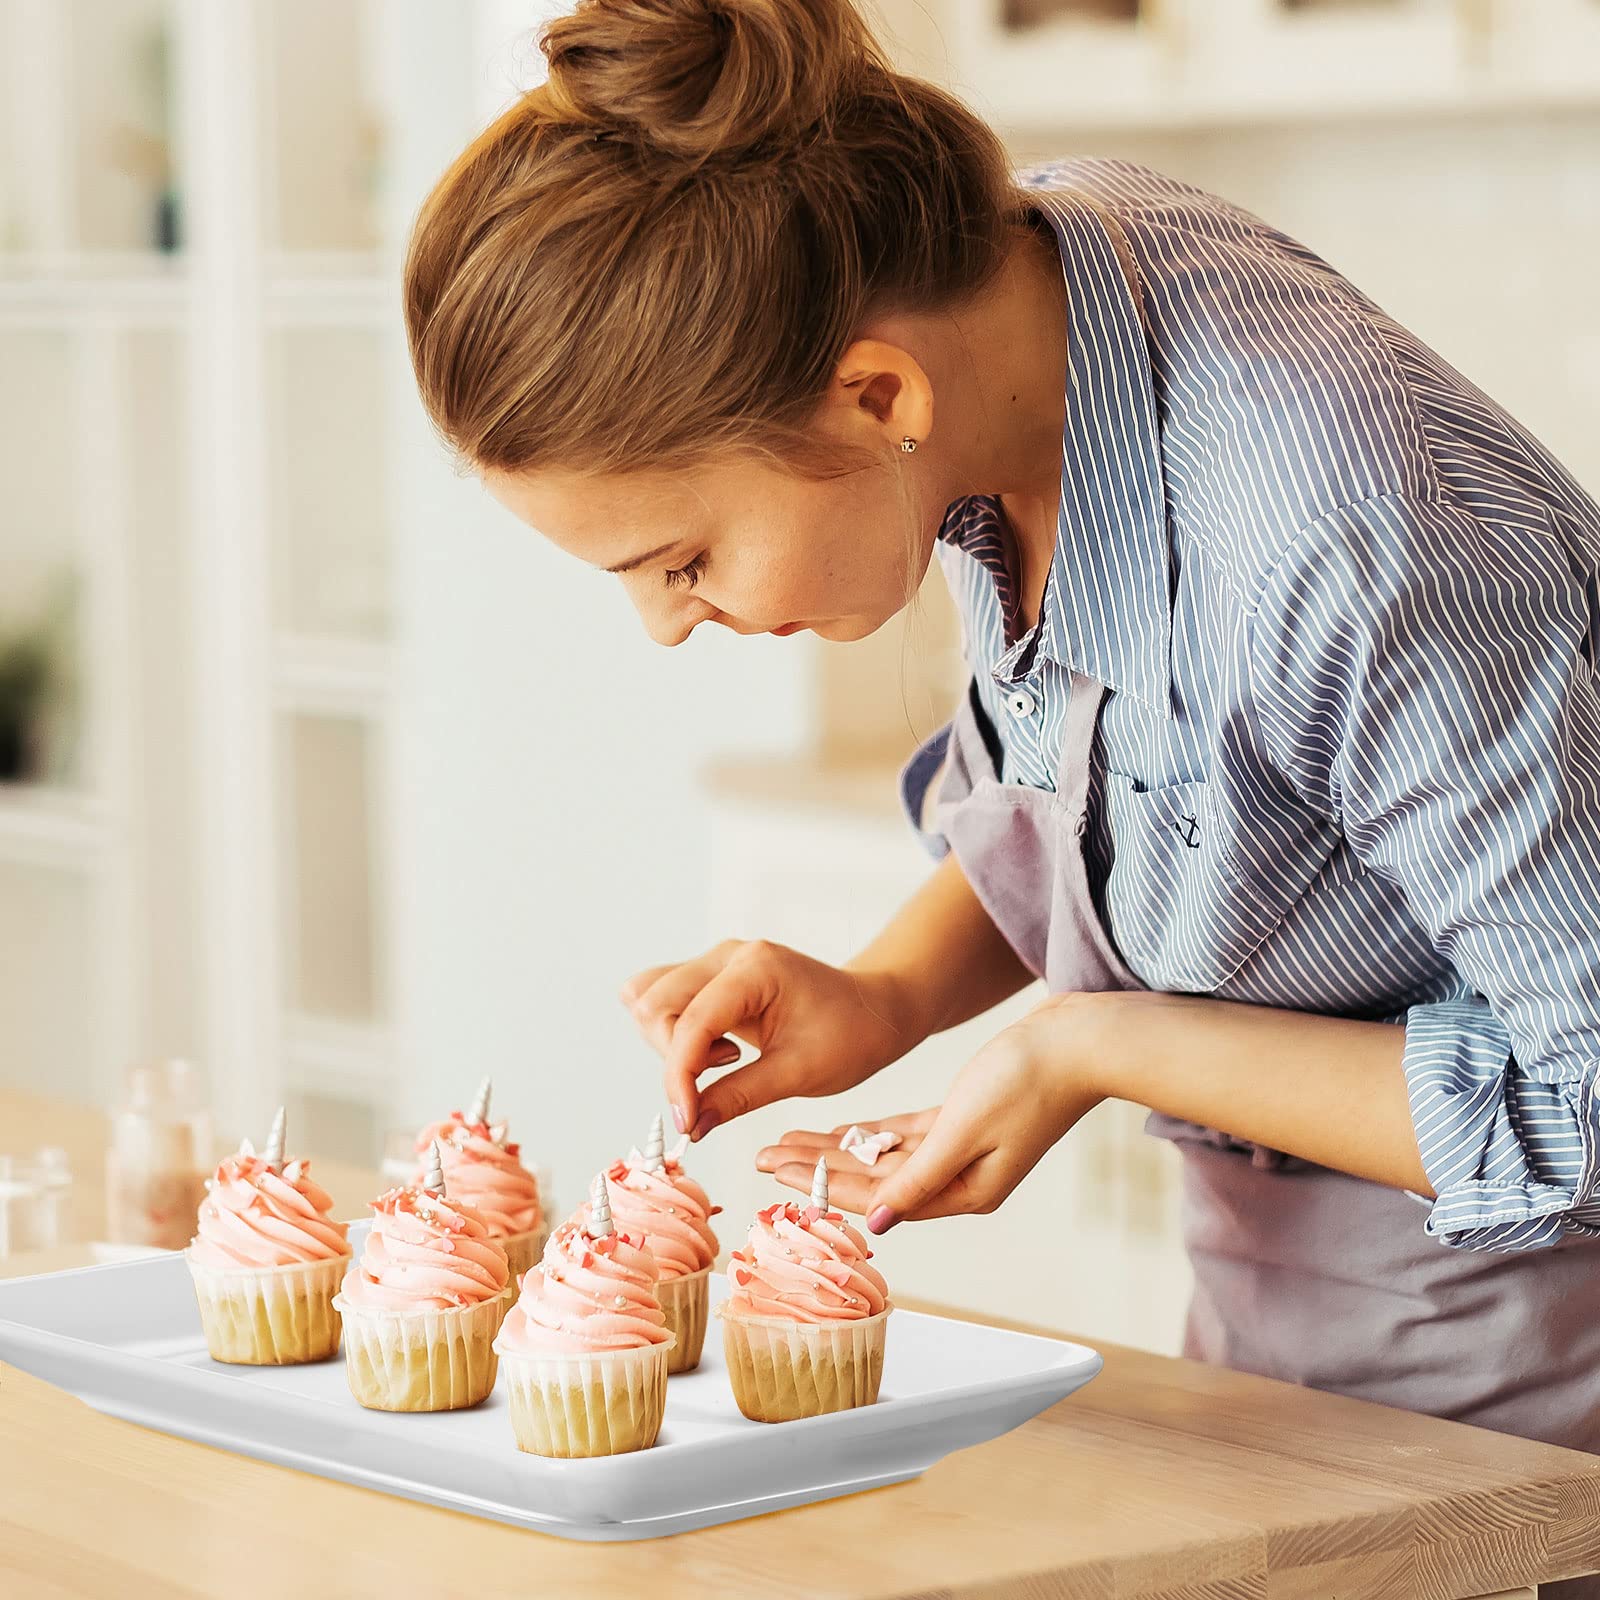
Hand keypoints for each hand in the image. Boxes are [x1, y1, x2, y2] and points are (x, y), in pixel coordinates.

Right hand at [619, 939, 929, 1141]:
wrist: (874, 1011)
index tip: (687, 1122)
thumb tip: (690, 1126)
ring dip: (670, 1043)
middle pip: (655, 1004)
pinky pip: (666, 1000)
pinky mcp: (712, 976)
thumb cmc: (850, 1036)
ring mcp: (717, 961)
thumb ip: (738, 1096)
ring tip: (724, 1061)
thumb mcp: (798, 1074)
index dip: (680, 1078)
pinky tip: (716, 1051)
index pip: (691, 1023)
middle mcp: (728, 955)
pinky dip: (675, 1034)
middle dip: (673, 1058)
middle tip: (718, 1083)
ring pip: (651, 1000)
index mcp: (756, 969)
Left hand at [754, 993, 1106, 1230]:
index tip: (776, 1173)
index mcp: (966, 1192)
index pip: (878, 1195)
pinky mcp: (966, 1123)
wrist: (1080, 1042)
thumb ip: (921, 1175)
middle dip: (816, 1170)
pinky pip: (907, 1138)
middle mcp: (962, 1180)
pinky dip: (873, 1135)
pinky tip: (840, 1132)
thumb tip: (878, 1219)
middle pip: (873, 1181)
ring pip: (885, 1158)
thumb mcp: (965, 1128)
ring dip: (836, 1150)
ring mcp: (964, 1152)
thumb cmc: (1028, 1081)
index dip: (822, 1185)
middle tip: (762, 1159)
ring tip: (786, 1145)